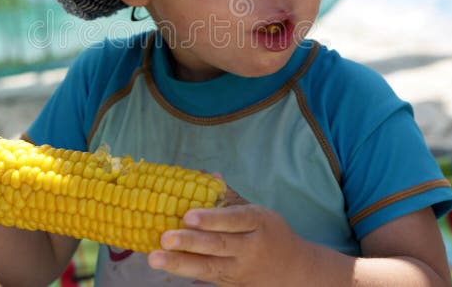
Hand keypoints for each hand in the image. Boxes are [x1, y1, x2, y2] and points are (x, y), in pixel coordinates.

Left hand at [147, 187, 307, 285]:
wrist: (295, 272)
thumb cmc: (270, 234)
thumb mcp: (257, 212)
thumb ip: (231, 197)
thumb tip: (208, 175)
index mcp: (259, 222)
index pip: (234, 220)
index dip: (211, 219)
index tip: (188, 216)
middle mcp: (251, 248)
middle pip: (219, 245)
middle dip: (190, 243)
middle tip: (164, 238)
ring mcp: (241, 270)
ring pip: (210, 267)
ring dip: (180, 263)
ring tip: (155, 258)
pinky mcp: (232, 284)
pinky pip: (207, 278)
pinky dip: (186, 271)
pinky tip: (166, 266)